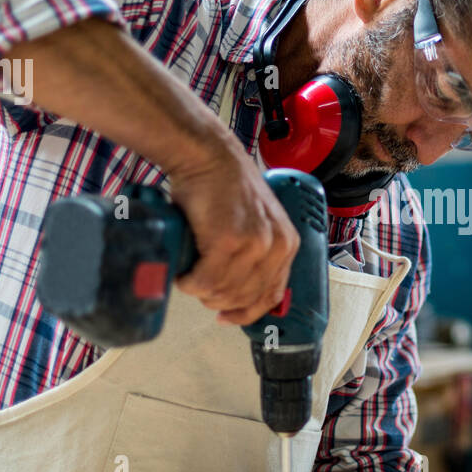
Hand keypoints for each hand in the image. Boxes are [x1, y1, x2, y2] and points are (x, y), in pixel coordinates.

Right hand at [167, 144, 298, 325]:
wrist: (208, 156)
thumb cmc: (223, 186)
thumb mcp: (255, 223)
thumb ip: (255, 254)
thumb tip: (235, 291)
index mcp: (287, 244)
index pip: (271, 295)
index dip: (246, 312)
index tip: (226, 315)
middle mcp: (277, 246)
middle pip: (244, 298)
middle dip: (216, 299)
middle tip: (197, 285)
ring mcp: (255, 244)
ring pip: (224, 292)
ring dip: (200, 289)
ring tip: (189, 274)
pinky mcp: (229, 241)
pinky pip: (206, 280)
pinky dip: (190, 281)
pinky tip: (184, 271)